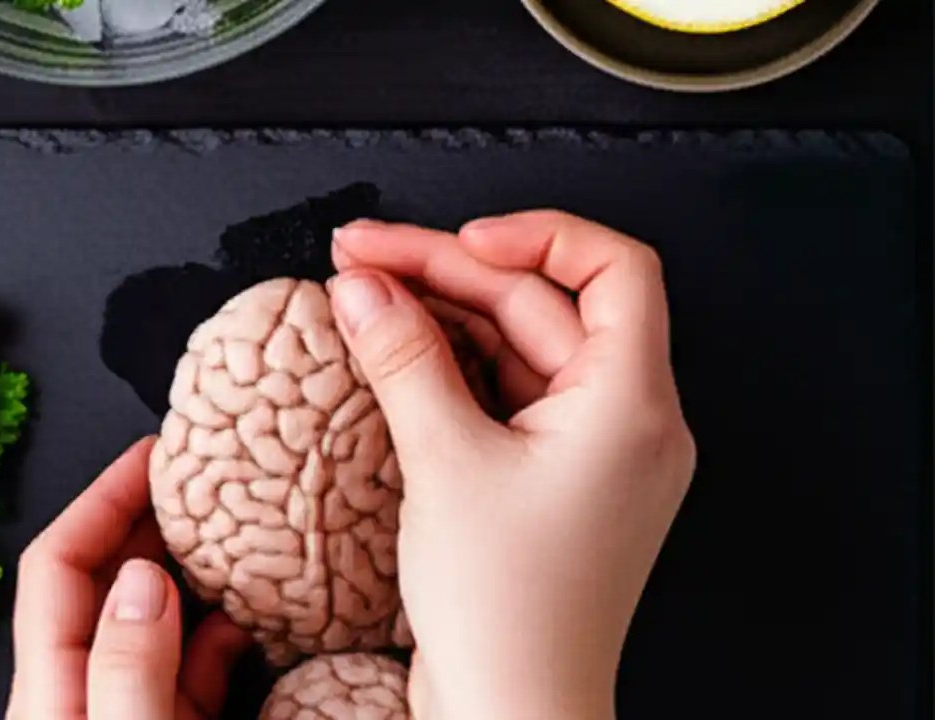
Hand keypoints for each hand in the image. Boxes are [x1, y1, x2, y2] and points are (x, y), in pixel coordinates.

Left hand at [6, 438, 250, 719]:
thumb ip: (129, 668)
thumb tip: (146, 577)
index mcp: (49, 693)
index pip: (58, 566)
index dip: (101, 498)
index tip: (152, 456)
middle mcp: (84, 695)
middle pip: (104, 582)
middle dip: (147, 518)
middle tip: (203, 477)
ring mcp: (128, 713)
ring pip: (153, 621)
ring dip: (189, 570)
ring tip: (234, 526)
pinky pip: (193, 670)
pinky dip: (221, 633)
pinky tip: (251, 614)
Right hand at [328, 211, 696, 719]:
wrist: (512, 713)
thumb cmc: (508, 615)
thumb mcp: (445, 462)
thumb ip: (403, 358)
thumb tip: (364, 286)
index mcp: (631, 406)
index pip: (613, 269)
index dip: (536, 236)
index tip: (458, 237)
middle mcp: (627, 423)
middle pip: (544, 307)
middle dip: (450, 273)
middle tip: (363, 259)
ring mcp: (592, 453)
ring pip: (521, 349)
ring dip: (443, 318)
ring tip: (364, 296)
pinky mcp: (555, 479)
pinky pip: (510, 396)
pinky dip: (454, 368)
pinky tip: (396, 352)